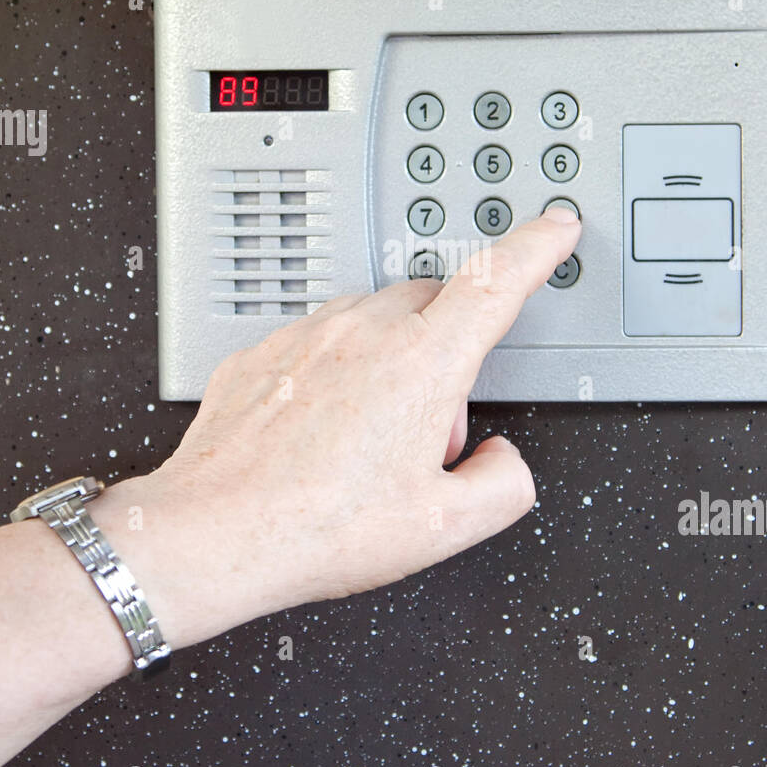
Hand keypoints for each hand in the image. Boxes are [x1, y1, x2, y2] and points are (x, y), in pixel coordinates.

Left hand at [89, 208, 581, 651]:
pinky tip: (319, 434)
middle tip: (432, 426)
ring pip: (372, 318)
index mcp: (421, 364)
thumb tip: (502, 460)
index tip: (552, 229)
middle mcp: (362, 333)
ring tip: (368, 439)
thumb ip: (503, 485)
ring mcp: (305, 336)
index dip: (535, 248)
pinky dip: (333, 371)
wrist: (214, 537)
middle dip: (448, 348)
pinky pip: (317, 341)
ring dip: (390, 358)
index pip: (495, 283)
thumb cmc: (317, 528)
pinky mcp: (261, 352)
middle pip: (433, 302)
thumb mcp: (444, 528)